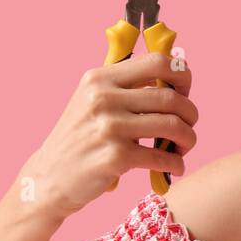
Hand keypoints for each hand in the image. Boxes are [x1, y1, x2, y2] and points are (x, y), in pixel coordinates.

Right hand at [21, 53, 196, 220]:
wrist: (50, 178)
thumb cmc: (80, 139)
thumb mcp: (91, 100)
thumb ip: (126, 86)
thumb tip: (175, 72)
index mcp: (100, 78)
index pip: (158, 62)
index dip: (182, 77)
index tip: (184, 93)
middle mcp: (103, 98)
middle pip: (171, 98)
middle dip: (190, 114)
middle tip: (188, 127)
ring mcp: (109, 127)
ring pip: (173, 126)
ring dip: (188, 139)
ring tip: (183, 148)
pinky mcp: (115, 157)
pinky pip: (162, 157)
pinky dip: (176, 163)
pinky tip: (174, 167)